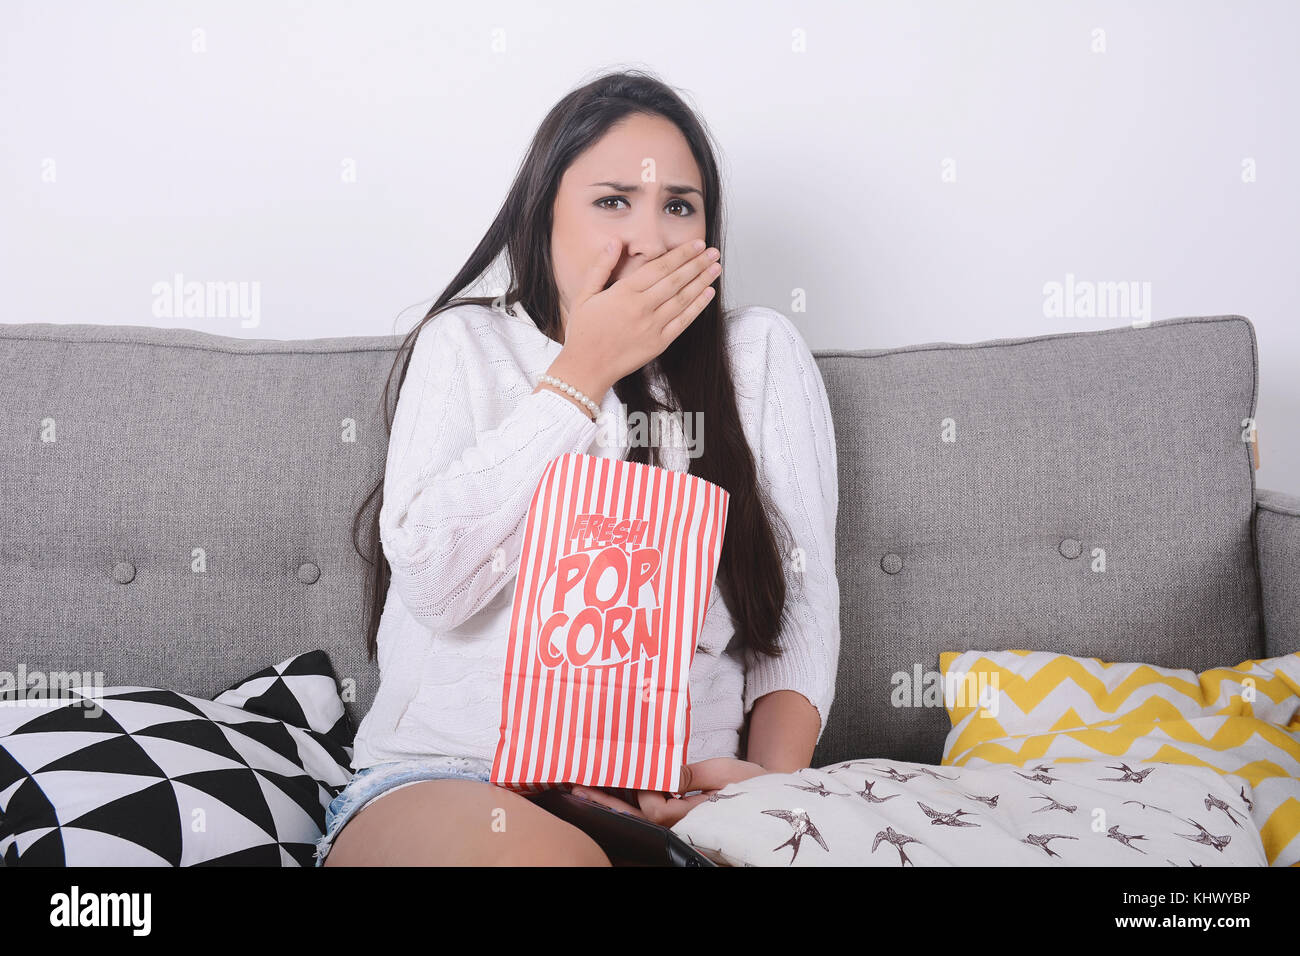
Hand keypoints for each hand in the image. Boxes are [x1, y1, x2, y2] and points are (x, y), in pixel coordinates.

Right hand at [549, 238, 721, 400]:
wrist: (586, 368)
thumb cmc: (583, 331)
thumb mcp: (584, 295)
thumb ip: (601, 267)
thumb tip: (614, 242)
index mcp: (624, 293)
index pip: (659, 267)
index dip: (681, 254)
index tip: (696, 244)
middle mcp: (641, 308)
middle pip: (676, 280)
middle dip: (697, 264)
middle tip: (713, 252)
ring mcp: (652, 327)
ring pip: (683, 299)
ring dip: (702, 281)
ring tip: (716, 268)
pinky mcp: (659, 344)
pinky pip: (683, 322)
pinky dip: (697, 307)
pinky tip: (709, 293)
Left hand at [568, 757, 768, 827]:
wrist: (776, 803)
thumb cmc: (754, 787)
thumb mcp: (725, 774)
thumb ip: (691, 776)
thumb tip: (664, 776)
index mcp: (695, 818)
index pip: (653, 810)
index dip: (641, 790)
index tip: (635, 767)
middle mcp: (684, 828)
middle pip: (637, 820)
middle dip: (606, 804)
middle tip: (577, 787)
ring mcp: (683, 828)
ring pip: (640, 820)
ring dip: (614, 804)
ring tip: (584, 790)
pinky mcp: (684, 822)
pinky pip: (652, 816)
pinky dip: (632, 804)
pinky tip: (614, 792)